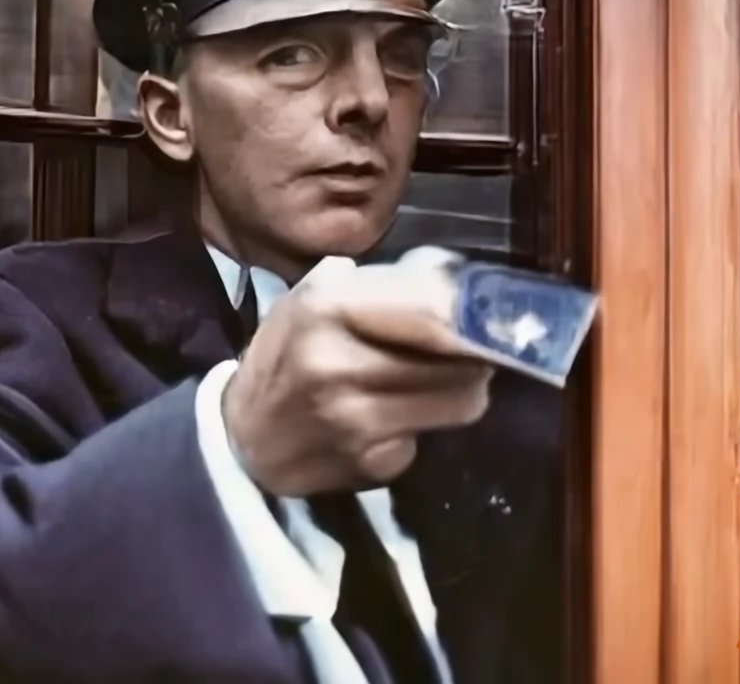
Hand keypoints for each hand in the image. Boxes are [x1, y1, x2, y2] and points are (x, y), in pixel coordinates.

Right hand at [222, 259, 492, 496]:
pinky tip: (396, 417)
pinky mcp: (372, 465)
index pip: (433, 311)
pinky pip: (428, 437)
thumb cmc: (286, 353)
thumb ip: (377, 283)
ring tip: (444, 377)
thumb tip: (449, 274)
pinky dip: (424, 426)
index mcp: (328, 310)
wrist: (243, 438)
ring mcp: (358, 422)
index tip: (496, 312)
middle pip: (459, 362)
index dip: (474, 314)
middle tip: (477, 346)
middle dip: (477, 353)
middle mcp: (342, 365)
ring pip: (459, 403)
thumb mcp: (312, 298)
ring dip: (463, 389)